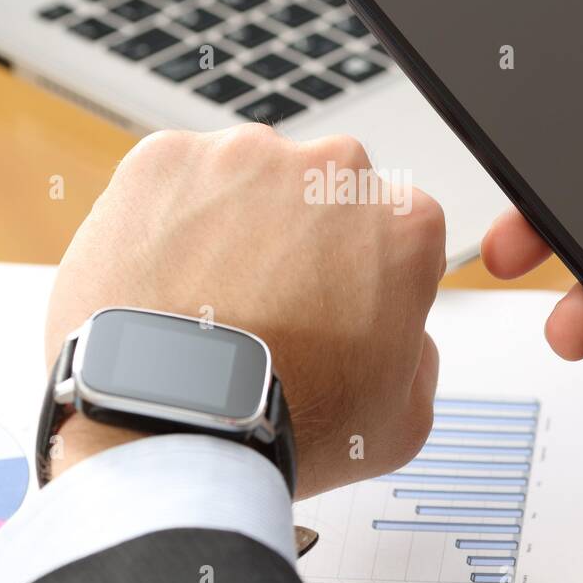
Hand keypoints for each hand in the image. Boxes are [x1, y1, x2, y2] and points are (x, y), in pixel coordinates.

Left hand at [44, 125, 445, 496]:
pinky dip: (165, 216)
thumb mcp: (401, 420)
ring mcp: (246, 156)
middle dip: (298, 236)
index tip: (330, 306)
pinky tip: (162, 276)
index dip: (360, 272)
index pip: (392, 229)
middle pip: (322, 189)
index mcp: (404, 225)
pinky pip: (173, 178)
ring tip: (203, 296)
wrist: (171, 424)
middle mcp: (333, 170)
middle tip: (266, 305)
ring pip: (246, 177)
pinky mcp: (166, 158)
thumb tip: (402, 333)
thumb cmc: (282, 426)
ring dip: (232, 221)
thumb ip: (420, 358)